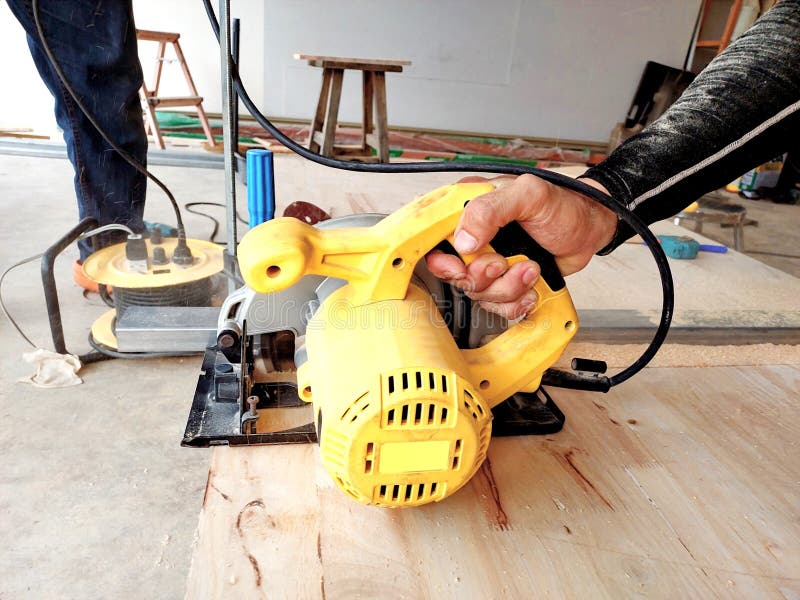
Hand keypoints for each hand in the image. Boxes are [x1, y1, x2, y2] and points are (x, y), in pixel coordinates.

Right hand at [425, 174, 616, 318]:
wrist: (589, 230)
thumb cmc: (564, 205)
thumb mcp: (529, 195)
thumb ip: (491, 210)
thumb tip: (463, 241)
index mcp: (470, 209)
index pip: (433, 236)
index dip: (441, 257)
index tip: (460, 265)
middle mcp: (474, 236)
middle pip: (453, 272)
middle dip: (481, 276)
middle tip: (503, 264)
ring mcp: (488, 260)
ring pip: (477, 292)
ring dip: (507, 288)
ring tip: (531, 268)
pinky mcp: (504, 281)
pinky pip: (496, 305)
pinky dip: (515, 302)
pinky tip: (531, 285)